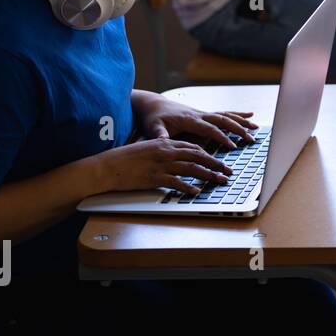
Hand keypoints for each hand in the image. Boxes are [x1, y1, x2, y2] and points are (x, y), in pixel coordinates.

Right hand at [95, 139, 232, 194]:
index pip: (192, 146)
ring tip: (219, 180)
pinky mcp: (155, 178)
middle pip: (197, 156)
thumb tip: (175, 156)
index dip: (207, 153)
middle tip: (227, 170)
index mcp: (164, 143)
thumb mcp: (146, 148)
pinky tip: (196, 191)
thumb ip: (162, 150)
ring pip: (192, 168)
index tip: (217, 160)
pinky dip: (188, 187)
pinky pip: (176, 183)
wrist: (107, 166)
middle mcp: (165, 152)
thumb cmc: (124, 159)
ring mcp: (161, 165)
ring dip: (208, 175)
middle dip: (215, 163)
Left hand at [136, 95, 257, 149]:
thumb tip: (163, 143)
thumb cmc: (153, 117)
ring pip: (226, 116)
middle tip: (250, 138)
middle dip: (238, 129)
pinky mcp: (204, 115)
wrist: (153, 105)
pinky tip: (250, 115)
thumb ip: (159, 135)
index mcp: (189, 119)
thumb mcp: (154, 127)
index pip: (209, 128)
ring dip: (242, 121)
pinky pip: (224, 114)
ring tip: (255, 128)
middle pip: (223, 120)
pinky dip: (238, 115)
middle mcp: (199, 114)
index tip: (232, 146)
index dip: (221, 137)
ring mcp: (203, 113)